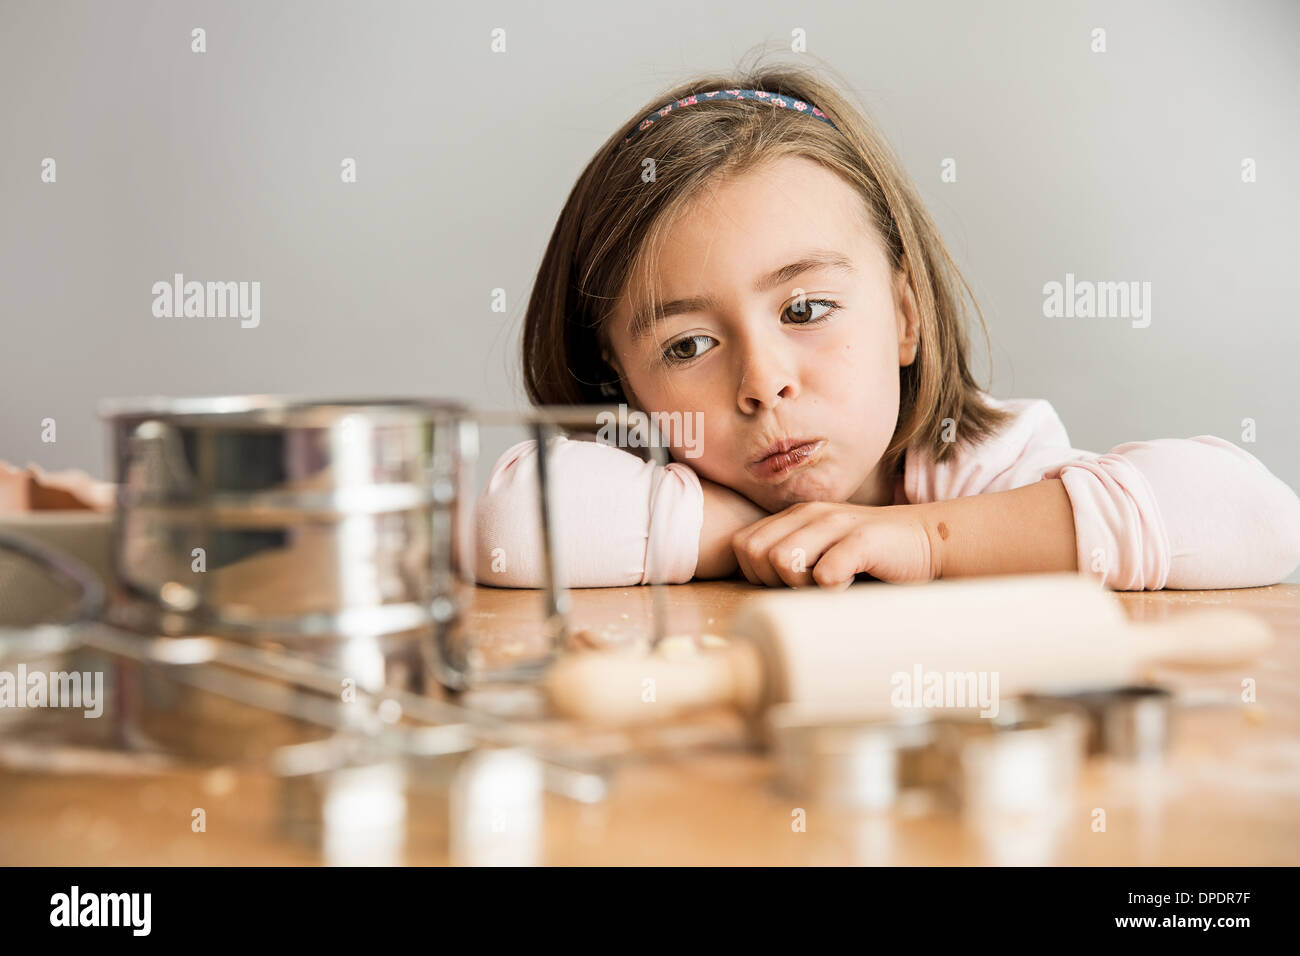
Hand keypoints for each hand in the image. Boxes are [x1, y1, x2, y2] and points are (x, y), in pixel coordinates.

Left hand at [730, 500, 940, 588]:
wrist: (927, 542)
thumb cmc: (868, 557)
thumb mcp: (821, 550)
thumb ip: (788, 559)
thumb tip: (752, 589)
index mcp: (794, 516)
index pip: (742, 544)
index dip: (755, 573)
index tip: (787, 584)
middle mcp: (810, 513)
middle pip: (754, 552)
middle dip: (772, 580)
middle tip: (806, 586)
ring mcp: (836, 523)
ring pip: (781, 560)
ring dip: (800, 584)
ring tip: (829, 583)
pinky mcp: (863, 540)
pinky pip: (825, 573)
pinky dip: (833, 588)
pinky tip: (851, 583)